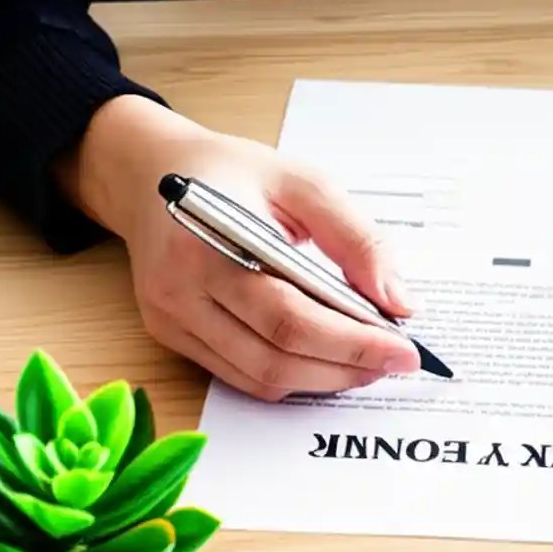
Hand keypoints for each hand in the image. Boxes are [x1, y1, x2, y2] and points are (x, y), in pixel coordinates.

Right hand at [55, 95, 420, 400]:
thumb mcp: (303, 182)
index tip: (405, 350)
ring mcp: (170, 318)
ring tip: (367, 363)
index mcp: (209, 241)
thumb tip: (399, 302)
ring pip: (259, 378)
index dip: (353, 343)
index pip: (291, 317)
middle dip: (346, 366)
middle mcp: (180, 289)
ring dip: (323, 380)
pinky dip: (291, 377)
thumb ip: (356, 238)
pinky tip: (325, 361)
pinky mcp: (170, 334)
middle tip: (395, 361)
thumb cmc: (231, 173)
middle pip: (276, 357)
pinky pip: (240, 375)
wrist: (147, 171)